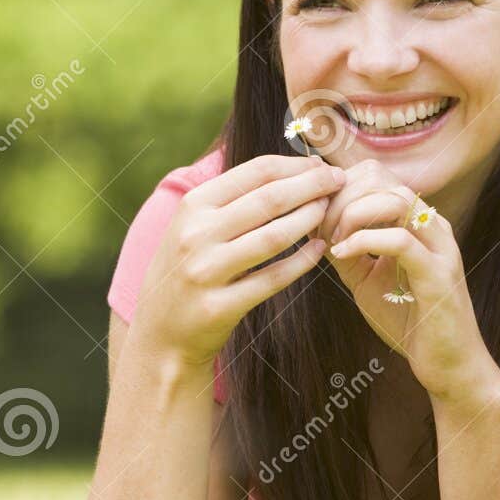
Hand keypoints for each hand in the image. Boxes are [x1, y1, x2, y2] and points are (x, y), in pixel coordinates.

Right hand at [133, 155, 345, 368]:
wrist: (160, 334)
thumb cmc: (185, 271)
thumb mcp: (191, 227)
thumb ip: (228, 200)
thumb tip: (285, 169)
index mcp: (192, 206)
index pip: (254, 172)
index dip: (296, 166)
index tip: (322, 165)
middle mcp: (196, 235)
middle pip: (269, 199)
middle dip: (312, 185)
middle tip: (339, 180)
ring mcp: (207, 272)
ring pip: (274, 236)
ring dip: (310, 219)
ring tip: (329, 211)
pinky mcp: (220, 307)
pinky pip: (273, 278)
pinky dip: (302, 262)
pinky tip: (319, 249)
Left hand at [318, 160, 493, 398]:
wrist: (447, 364)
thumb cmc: (408, 321)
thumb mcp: (366, 279)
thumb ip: (347, 251)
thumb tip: (315, 228)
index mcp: (415, 221)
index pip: (374, 174)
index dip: (337, 188)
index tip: (316, 217)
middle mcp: (431, 224)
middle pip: (380, 177)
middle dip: (340, 197)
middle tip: (320, 230)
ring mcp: (439, 246)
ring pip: (394, 198)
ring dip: (351, 215)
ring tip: (332, 242)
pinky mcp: (438, 273)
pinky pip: (399, 239)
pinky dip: (364, 241)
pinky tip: (343, 255)